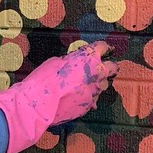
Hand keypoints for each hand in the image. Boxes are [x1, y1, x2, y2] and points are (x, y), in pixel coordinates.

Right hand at [0, 41, 116, 152]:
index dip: (104, 47)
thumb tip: (74, 65)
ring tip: (87, 84)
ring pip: (104, 85)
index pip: (103, 47)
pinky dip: (88, 97)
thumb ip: (71, 62)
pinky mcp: (89, 104)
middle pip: (112, 68)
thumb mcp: (56, 62)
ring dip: (98, 83)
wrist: (39, 104)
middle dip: (109, 67)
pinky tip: (78, 98)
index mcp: (88, 57)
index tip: (106, 49)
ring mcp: (95, 90)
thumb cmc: (44, 79)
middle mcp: (96, 73)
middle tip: (104, 67)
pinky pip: (93, 99)